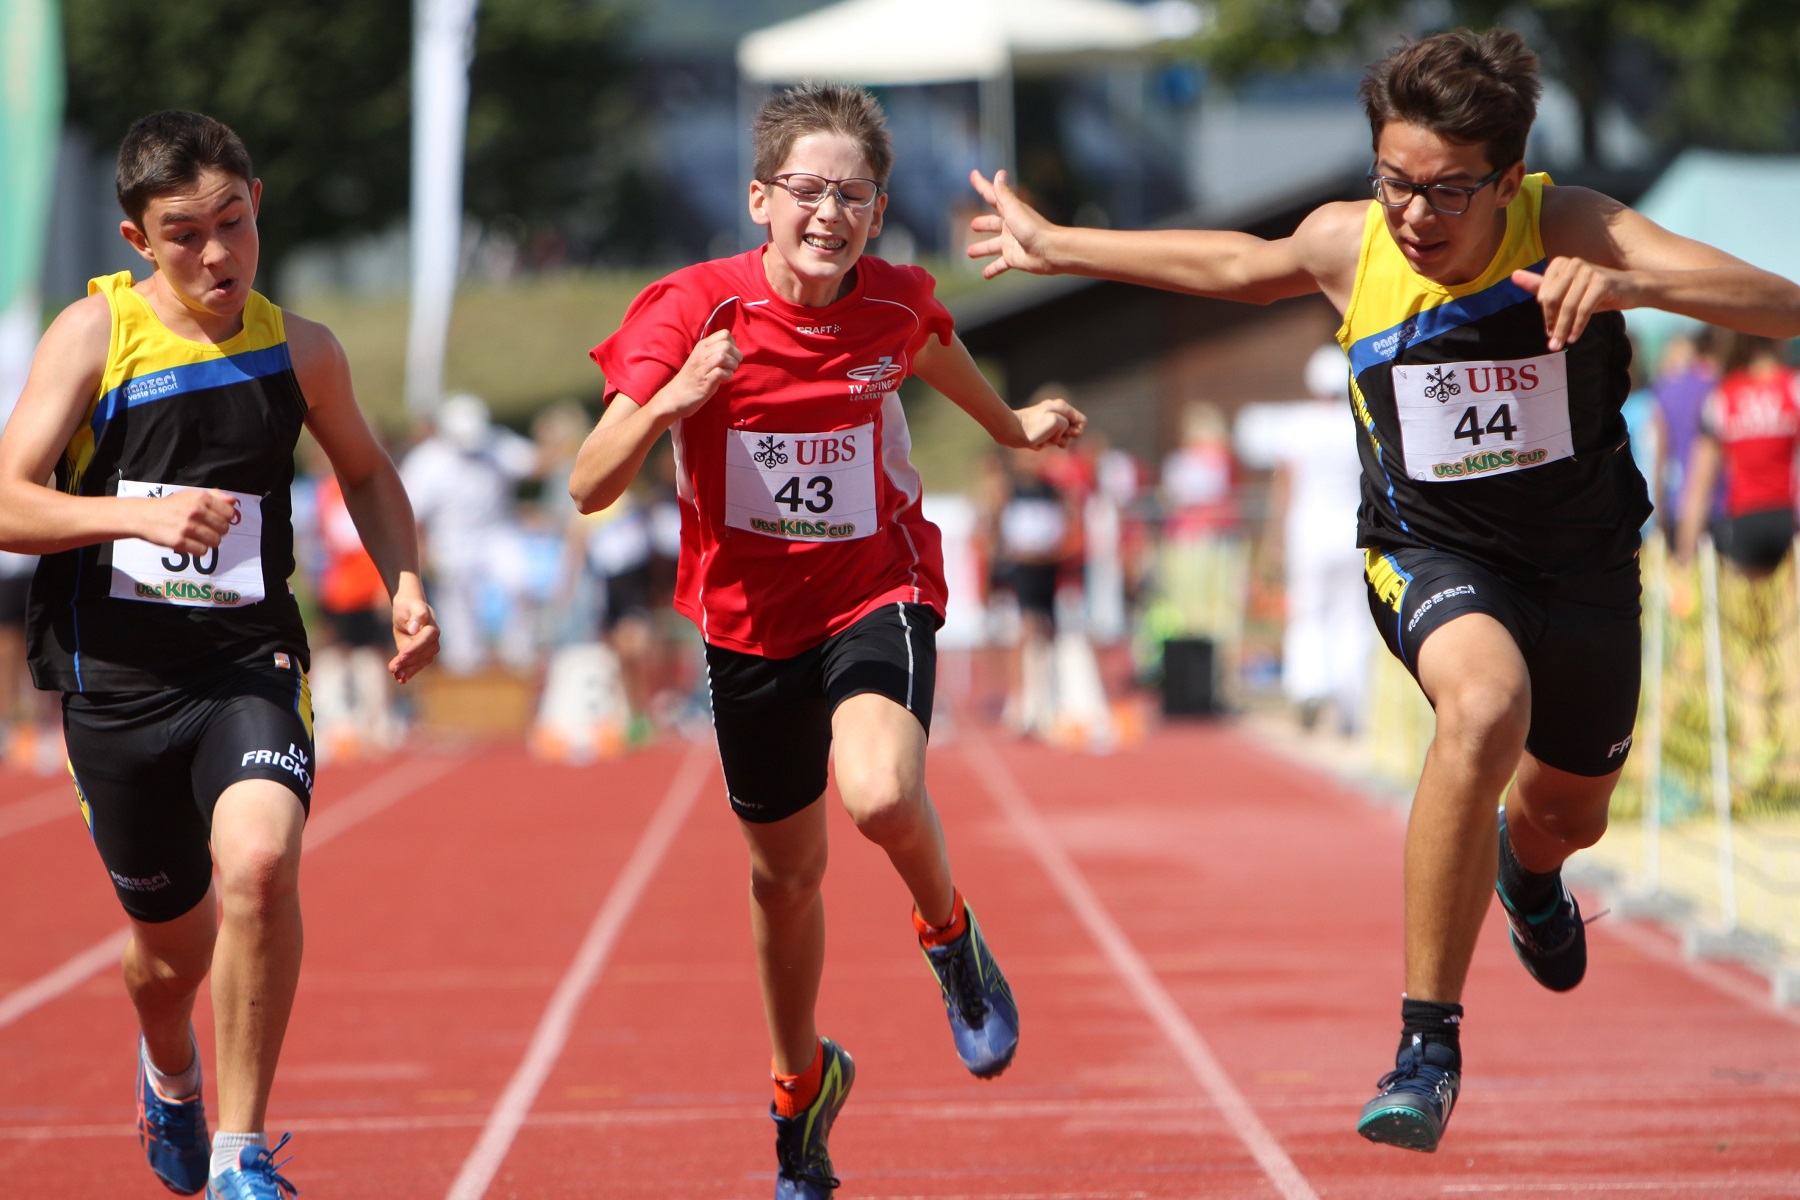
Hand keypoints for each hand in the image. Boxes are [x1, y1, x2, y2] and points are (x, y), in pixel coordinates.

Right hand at [141, 488, 235, 554]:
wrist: (143, 516)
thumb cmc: (170, 506)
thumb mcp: (191, 495)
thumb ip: (214, 497)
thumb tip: (233, 501)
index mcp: (200, 498)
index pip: (229, 513)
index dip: (225, 519)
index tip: (217, 520)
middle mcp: (195, 511)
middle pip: (224, 529)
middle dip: (217, 531)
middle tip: (206, 529)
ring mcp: (187, 527)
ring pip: (216, 541)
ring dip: (209, 542)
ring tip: (199, 537)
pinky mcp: (179, 541)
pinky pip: (202, 551)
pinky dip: (198, 549)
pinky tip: (190, 543)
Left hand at [388, 594, 439, 683]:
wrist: (408, 612)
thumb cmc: (409, 607)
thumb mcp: (411, 607)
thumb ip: (416, 616)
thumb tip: (415, 628)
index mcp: (432, 628)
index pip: (424, 641)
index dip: (413, 649)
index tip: (401, 655)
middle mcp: (433, 641)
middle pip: (423, 655)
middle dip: (408, 662)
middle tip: (393, 668)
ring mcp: (428, 650)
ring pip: (420, 663)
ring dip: (408, 670)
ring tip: (395, 675)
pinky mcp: (420, 656)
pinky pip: (416, 666)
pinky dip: (409, 673)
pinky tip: (400, 679)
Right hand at [652, 329, 740, 419]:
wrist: (675, 396)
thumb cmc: (693, 378)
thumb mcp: (702, 359)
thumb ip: (715, 351)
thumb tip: (734, 348)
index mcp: (702, 346)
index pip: (724, 334)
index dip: (733, 344)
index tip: (730, 355)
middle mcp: (701, 354)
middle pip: (726, 345)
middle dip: (735, 356)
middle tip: (732, 366)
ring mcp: (701, 368)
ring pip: (723, 356)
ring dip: (732, 365)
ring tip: (728, 372)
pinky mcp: (704, 381)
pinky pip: (720, 372)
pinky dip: (727, 376)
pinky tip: (723, 380)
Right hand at [967, 169, 1060, 279]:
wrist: (1049, 251)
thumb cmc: (1031, 228)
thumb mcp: (1013, 209)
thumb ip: (1004, 193)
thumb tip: (999, 173)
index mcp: (1009, 211)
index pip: (992, 196)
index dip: (981, 185)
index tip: (973, 175)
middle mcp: (1010, 226)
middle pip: (993, 224)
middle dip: (983, 223)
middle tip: (973, 225)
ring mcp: (1011, 244)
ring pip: (992, 246)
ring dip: (982, 249)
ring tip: (970, 252)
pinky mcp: (1013, 258)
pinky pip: (1000, 265)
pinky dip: (992, 269)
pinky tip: (985, 275)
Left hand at [1016, 397, 1085, 448]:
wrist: (1010, 431)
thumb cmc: (1033, 426)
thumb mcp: (1056, 421)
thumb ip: (1068, 424)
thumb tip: (1062, 431)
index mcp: (1061, 407)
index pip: (1082, 421)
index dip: (1077, 431)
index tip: (1065, 433)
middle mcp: (1055, 412)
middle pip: (1071, 431)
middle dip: (1063, 438)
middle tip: (1050, 437)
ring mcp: (1047, 421)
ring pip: (1060, 438)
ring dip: (1052, 442)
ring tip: (1042, 440)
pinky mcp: (1039, 430)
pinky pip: (1048, 440)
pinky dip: (1044, 443)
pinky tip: (1035, 442)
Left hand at [1512, 257, 1639, 351]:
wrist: (1633, 288)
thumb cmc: (1596, 292)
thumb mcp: (1567, 291)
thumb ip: (1540, 285)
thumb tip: (1513, 275)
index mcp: (1560, 264)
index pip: (1543, 295)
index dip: (1545, 315)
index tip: (1548, 330)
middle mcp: (1573, 263)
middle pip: (1551, 300)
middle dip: (1551, 324)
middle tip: (1552, 342)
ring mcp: (1588, 271)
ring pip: (1567, 307)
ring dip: (1562, 329)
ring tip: (1559, 344)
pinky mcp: (1602, 282)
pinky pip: (1583, 309)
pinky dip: (1577, 326)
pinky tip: (1574, 337)